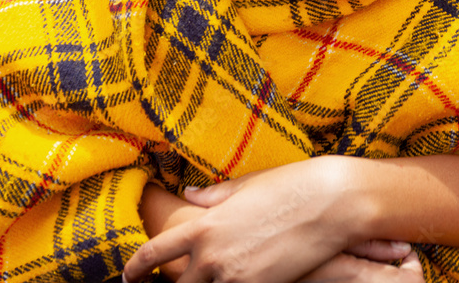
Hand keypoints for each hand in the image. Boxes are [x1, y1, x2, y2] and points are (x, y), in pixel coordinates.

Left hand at [123, 158, 407, 282]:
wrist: (329, 203)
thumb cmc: (289, 186)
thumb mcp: (245, 186)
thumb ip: (213, 196)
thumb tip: (189, 193)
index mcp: (204, 226)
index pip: (155, 252)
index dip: (136, 267)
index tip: (129, 276)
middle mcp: (212, 257)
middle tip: (176, 282)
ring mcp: (235, 279)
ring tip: (211, 280)